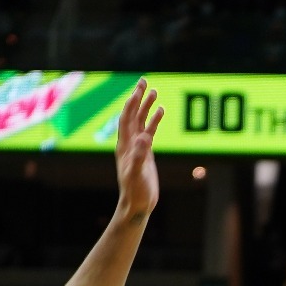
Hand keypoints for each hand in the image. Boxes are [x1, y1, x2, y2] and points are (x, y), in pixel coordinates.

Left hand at [115, 79, 162, 220]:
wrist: (137, 204)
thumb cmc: (136, 192)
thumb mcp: (137, 175)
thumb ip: (139, 157)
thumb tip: (145, 138)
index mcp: (125, 145)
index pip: (127, 119)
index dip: (132, 104)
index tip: (139, 90)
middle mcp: (129, 143)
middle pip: (133, 115)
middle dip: (138, 98)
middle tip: (144, 81)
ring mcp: (137, 146)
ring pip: (141, 121)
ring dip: (147, 106)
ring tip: (154, 92)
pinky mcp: (146, 152)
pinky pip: (150, 131)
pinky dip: (154, 120)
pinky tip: (161, 111)